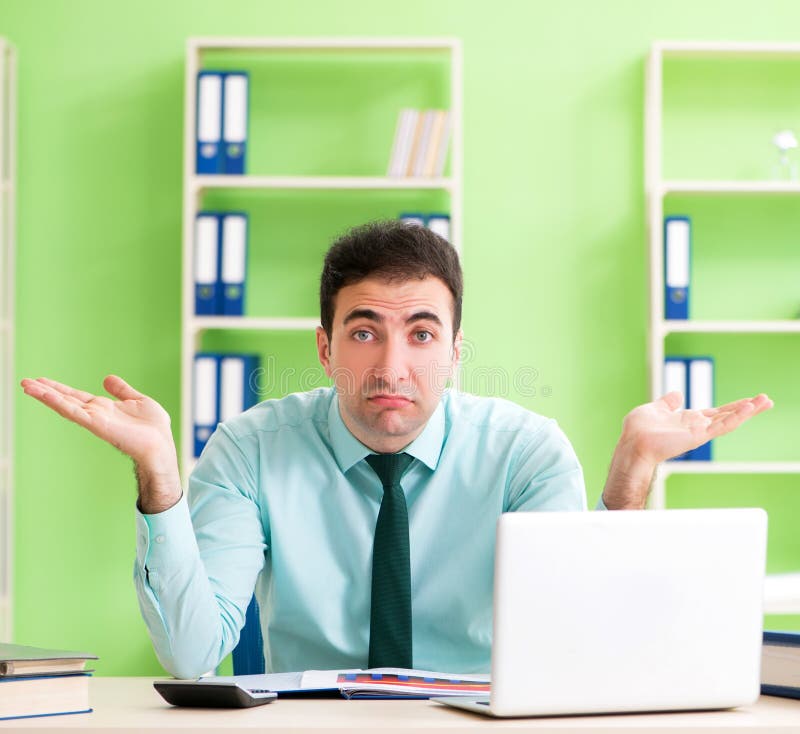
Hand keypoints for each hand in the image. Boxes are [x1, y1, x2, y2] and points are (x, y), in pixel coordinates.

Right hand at [21, 375, 180, 511]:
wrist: (161, 444)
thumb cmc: (154, 428)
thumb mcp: (138, 400)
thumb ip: (122, 390)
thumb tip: (107, 378)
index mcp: (104, 408)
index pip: (77, 396)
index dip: (60, 389)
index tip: (43, 381)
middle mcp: (96, 414)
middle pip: (66, 400)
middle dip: (46, 391)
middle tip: (26, 381)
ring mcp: (95, 420)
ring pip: (65, 405)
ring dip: (46, 396)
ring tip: (27, 385)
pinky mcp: (97, 425)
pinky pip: (74, 412)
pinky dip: (59, 403)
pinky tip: (45, 395)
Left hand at [602, 391, 773, 509]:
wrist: (632, 443)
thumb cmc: (638, 430)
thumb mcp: (654, 409)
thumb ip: (668, 402)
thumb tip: (677, 394)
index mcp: (687, 419)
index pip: (715, 412)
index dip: (732, 406)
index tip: (748, 400)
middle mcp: (696, 426)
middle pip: (727, 415)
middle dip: (747, 407)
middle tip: (767, 399)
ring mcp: (699, 432)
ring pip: (729, 420)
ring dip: (748, 411)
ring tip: (766, 401)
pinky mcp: (698, 436)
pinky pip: (720, 426)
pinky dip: (735, 417)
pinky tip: (748, 408)